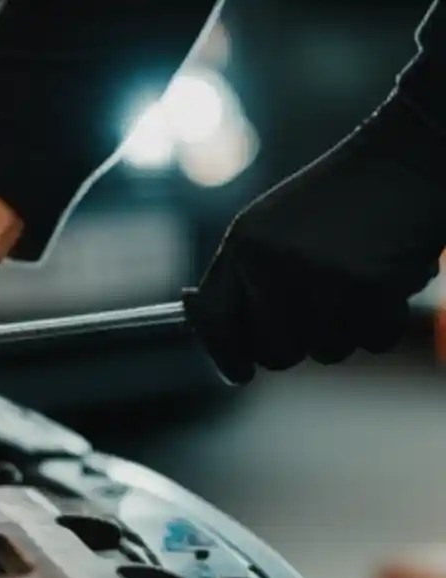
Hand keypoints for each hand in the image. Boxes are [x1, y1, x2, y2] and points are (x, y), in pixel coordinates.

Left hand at [184, 96, 445, 382]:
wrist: (406, 159)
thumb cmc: (338, 201)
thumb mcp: (272, 229)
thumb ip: (243, 283)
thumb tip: (225, 351)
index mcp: (243, 247)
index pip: (216, 324)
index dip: (224, 356)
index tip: (237, 373)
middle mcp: (273, 264)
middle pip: (274, 354)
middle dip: (296, 344)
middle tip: (318, 312)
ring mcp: (320, 278)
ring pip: (325, 353)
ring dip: (344, 330)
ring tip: (354, 283)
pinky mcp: (370, 288)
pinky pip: (372, 343)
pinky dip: (382, 323)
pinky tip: (384, 283)